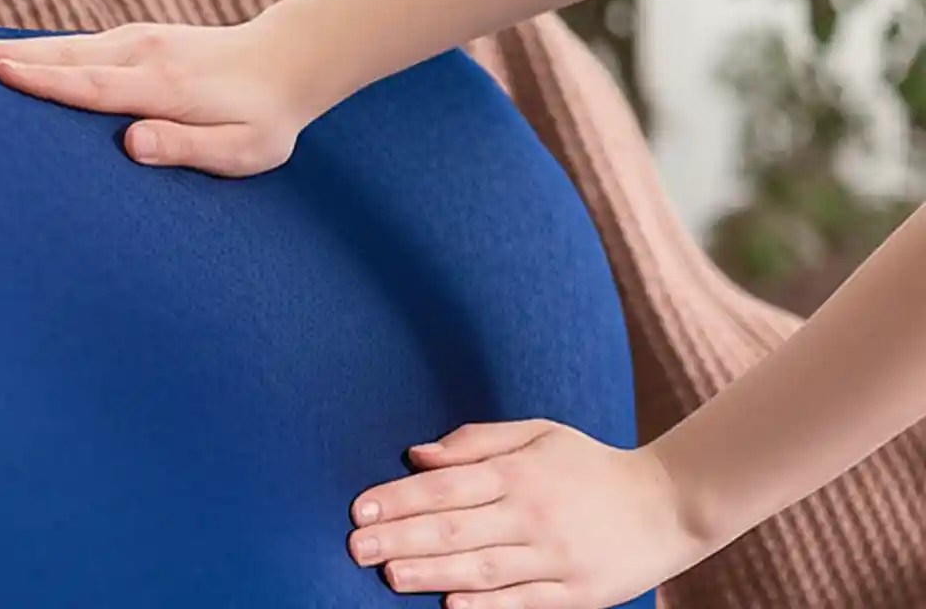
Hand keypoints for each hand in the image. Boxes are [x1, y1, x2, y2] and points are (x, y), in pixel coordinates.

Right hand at [0, 17, 328, 176]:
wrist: (286, 63)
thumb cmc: (263, 120)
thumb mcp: (240, 150)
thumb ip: (186, 147)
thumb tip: (131, 144)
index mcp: (164, 87)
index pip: (93, 86)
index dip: (46, 82)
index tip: (0, 72)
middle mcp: (145, 55)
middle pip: (68, 57)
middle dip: (13, 55)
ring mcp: (140, 42)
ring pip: (70, 46)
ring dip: (21, 49)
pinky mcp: (139, 40)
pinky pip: (82, 46)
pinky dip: (45, 50)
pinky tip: (17, 57)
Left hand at [347, 421, 707, 608]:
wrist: (668, 504)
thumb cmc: (589, 466)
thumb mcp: (538, 434)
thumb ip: (476, 441)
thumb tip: (417, 455)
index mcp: (520, 472)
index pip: (448, 484)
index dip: (401, 497)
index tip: (360, 508)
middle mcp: (533, 513)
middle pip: (457, 527)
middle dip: (402, 536)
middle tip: (356, 546)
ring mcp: (555, 555)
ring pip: (484, 567)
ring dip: (433, 573)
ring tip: (390, 575)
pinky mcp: (576, 593)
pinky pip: (525, 602)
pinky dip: (488, 605)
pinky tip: (452, 606)